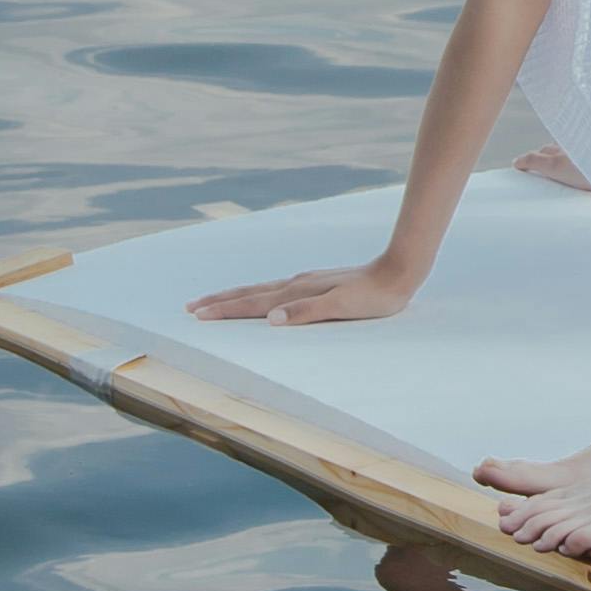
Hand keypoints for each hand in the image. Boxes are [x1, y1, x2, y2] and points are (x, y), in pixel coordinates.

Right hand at [189, 254, 423, 324]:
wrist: (399, 271)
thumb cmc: (373, 296)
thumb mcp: (342, 308)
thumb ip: (306, 312)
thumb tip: (270, 319)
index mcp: (298, 291)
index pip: (253, 303)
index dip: (225, 309)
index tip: (198, 314)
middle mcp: (297, 284)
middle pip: (250, 293)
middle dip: (220, 301)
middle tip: (191, 307)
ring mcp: (305, 282)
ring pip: (261, 290)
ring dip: (235, 296)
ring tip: (215, 301)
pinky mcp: (316, 283)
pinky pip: (276, 290)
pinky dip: (258, 295)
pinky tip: (261, 298)